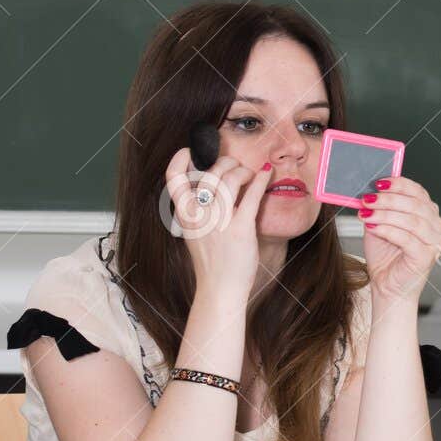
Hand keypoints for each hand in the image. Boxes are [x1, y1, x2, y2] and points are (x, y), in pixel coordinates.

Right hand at [162, 147, 273, 299]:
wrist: (220, 289)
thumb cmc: (211, 262)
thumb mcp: (194, 233)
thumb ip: (196, 210)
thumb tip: (208, 185)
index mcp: (184, 215)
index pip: (173, 177)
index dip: (180, 158)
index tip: (191, 151)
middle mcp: (199, 215)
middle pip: (210, 172)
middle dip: (226, 162)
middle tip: (236, 166)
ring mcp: (219, 221)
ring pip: (230, 178)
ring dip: (243, 170)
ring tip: (250, 174)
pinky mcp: (240, 229)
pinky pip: (251, 195)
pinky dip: (260, 180)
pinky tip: (266, 174)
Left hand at [357, 175, 440, 304]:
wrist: (387, 286)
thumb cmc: (386, 258)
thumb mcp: (380, 223)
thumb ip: (380, 207)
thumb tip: (370, 190)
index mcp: (429, 215)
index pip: (418, 192)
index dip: (398, 185)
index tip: (378, 183)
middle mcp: (437, 227)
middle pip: (415, 205)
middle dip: (388, 200)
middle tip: (368, 199)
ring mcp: (435, 243)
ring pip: (412, 221)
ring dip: (385, 214)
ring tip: (366, 214)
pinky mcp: (428, 257)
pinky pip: (407, 239)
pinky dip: (388, 230)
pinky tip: (372, 227)